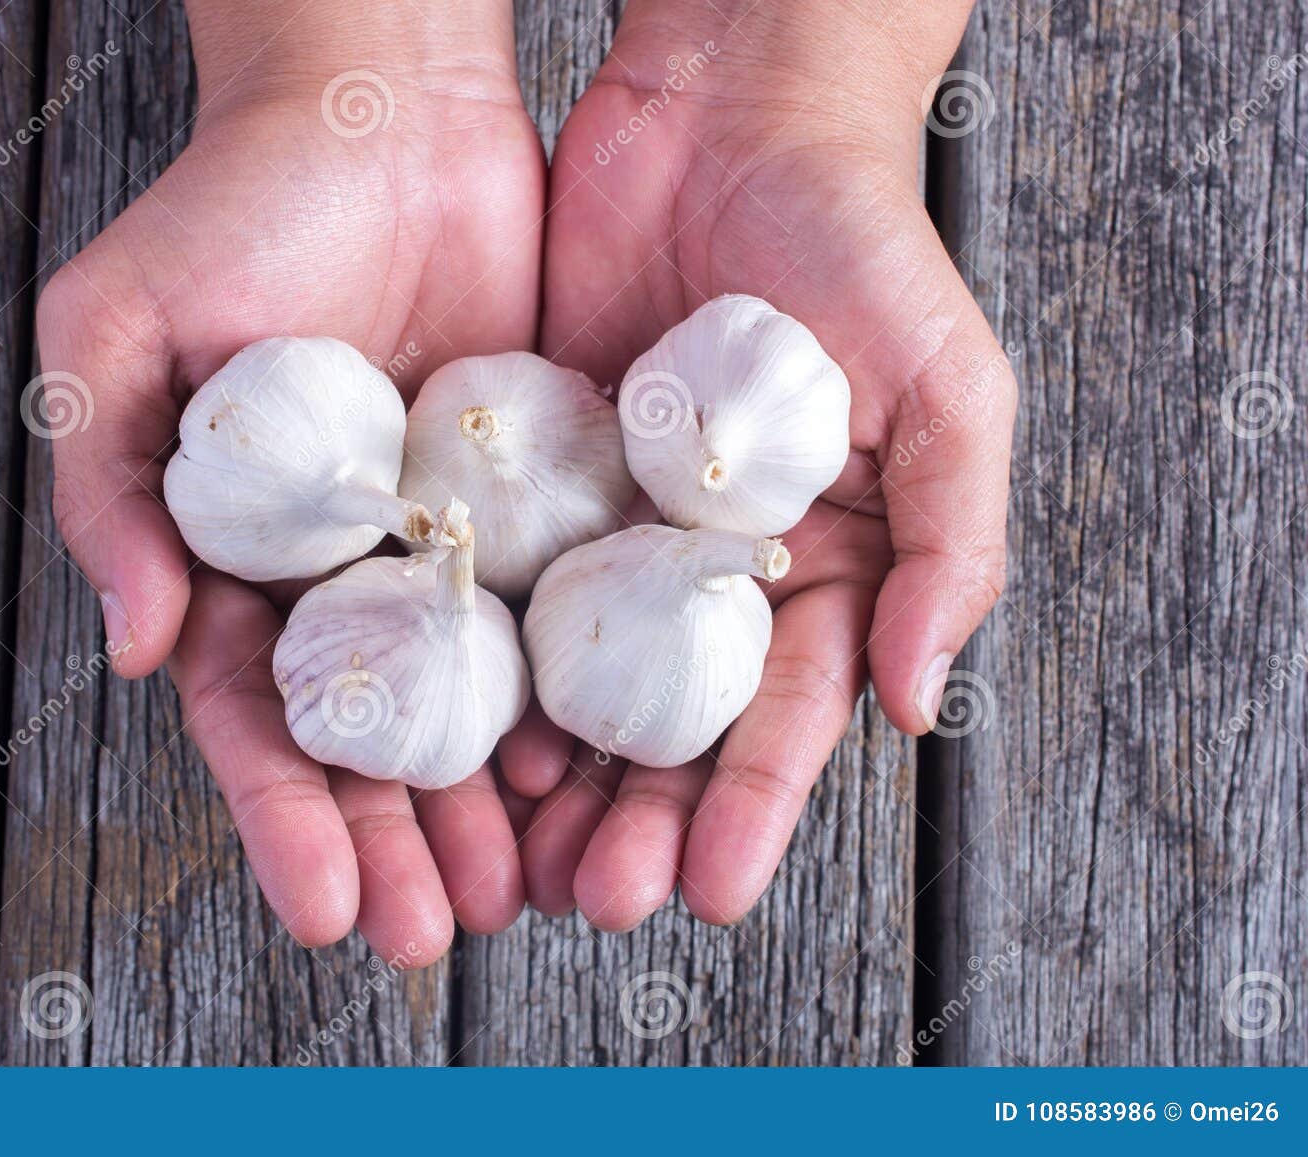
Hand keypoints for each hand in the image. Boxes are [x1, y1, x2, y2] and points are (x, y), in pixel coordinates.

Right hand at [35, 1, 544, 963]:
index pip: (261, 715)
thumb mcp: (117, 331)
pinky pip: (559, 611)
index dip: (287, 817)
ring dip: (491, 805)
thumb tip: (137, 646)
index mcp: (241, 558)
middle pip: (373, 737)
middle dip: (397, 843)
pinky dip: (573, 695)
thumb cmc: (229, 208)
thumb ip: (109, 486)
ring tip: (527, 892)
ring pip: (474, 700)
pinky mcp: (536, 498)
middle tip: (433, 937)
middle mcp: (347, 572)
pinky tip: (595, 772)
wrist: (379, 111)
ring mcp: (448, 543)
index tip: (323, 909)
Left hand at [509, 0, 1014, 928]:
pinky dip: (487, 662)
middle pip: (671, 725)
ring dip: (553, 776)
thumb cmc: (864, 247)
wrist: (732, 117)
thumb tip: (921, 705)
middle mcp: (715, 573)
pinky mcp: (536, 479)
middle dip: (637, 820)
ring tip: (519, 856)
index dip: (750, 808)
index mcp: (827, 571)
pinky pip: (506, 585)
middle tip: (594, 900)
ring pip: (578, 681)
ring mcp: (618, 532)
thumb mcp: (948, 389)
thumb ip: (950, 545)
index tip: (707, 891)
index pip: (785, 714)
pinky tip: (461, 726)